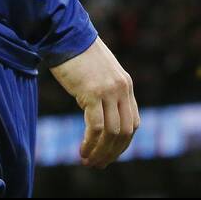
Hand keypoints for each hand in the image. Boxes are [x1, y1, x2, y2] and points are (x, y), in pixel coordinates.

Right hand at [48, 36, 139, 167]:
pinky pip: (95, 126)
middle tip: (99, 164)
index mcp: (126, 85)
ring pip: (111, 132)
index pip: (134, 123)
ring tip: (88, 161)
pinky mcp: (92, 92)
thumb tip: (100, 119)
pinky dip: (90, 143)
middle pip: (126, 131)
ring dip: (100, 151)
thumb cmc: (79, 55)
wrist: (67, 35)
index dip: (123, 144)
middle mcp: (121, 89)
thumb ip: (106, 93)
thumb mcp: (100, 75)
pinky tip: (81, 150)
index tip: (109, 155)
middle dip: (113, 152)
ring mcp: (108, 90)